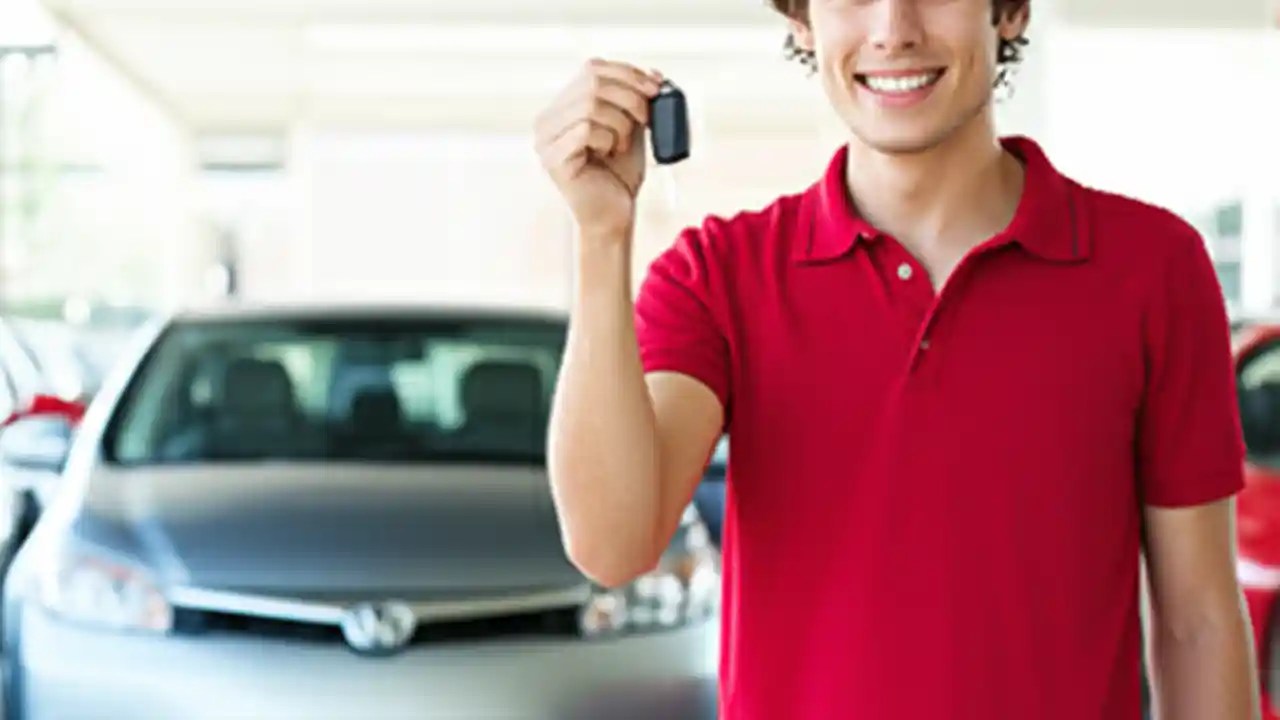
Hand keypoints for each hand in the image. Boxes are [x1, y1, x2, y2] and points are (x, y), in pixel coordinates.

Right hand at [535, 58, 662, 238]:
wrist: (614, 215)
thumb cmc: (620, 174)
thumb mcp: (632, 128)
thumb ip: (636, 100)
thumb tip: (654, 72)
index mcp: (563, 106)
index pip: (592, 68)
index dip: (628, 72)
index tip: (656, 87)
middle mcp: (547, 119)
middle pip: (592, 82)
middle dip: (630, 96)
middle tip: (647, 117)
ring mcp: (546, 140)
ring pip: (589, 105)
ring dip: (619, 123)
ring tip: (622, 144)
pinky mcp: (553, 160)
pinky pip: (585, 130)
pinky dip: (607, 138)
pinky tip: (609, 154)